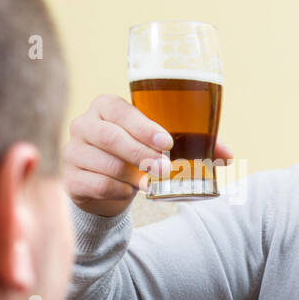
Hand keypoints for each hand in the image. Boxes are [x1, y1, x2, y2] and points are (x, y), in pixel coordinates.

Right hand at [62, 94, 233, 216]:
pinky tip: (130, 191)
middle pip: (109, 137)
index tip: (167, 143)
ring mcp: (73, 151)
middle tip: (166, 169)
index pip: (119, 110)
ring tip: (150, 183)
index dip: (143, 126)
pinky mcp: (71, 178)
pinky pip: (97, 184)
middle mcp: (84, 125)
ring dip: (133, 176)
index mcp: (105, 108)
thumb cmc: (138, 156)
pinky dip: (119, 191)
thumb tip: (228, 156)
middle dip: (141, 154)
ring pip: (105, 163)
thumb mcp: (161, 146)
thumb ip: (195, 145)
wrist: (107, 186)